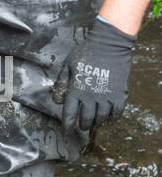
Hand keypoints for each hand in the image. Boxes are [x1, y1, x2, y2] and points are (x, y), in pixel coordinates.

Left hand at [58, 18, 136, 132]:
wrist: (110, 44)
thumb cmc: (86, 53)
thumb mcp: (67, 66)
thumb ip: (61, 83)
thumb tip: (56, 100)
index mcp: (76, 91)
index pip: (69, 115)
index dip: (68, 126)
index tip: (67, 132)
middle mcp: (90, 97)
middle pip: (86, 119)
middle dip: (83, 125)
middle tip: (82, 127)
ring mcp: (106, 96)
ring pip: (101, 118)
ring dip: (97, 123)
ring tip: (95, 124)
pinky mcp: (120, 93)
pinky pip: (117, 111)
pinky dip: (113, 117)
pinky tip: (110, 118)